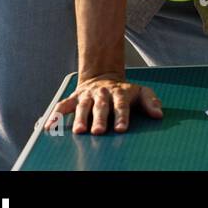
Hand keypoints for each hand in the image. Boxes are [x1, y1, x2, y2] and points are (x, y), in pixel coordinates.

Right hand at [44, 72, 162, 134]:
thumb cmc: (124, 91)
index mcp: (119, 93)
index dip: (122, 116)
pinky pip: (62, 106)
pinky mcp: (73, 98)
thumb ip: (150, 101)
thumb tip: (159, 114)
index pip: (121, 105)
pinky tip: (48, 127)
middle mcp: (102, 94)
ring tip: (79, 131)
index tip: (122, 128)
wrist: (103, 76)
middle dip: (100, 119)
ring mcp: (86, 96)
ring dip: (80, 118)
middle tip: (99, 131)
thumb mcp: (140, 92)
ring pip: (82, 106)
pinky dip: (54, 115)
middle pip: (101, 106)